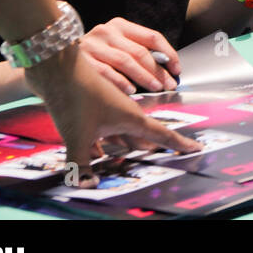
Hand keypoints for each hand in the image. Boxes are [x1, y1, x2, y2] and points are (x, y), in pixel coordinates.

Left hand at [24, 47, 200, 186]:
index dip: (179, 144)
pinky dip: (105, 142)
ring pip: (123, 132)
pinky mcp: (94, 106)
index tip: (196, 147)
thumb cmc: (75, 97)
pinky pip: (106, 129)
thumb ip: (81, 165)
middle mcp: (124, 112)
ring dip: (127, 144)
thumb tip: (87, 184)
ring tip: (131, 157)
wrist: (56, 68)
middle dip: (153, 146)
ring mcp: (109, 108)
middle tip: (166, 154)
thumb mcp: (78, 136)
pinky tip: (97, 153)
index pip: (162, 135)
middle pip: (143, 135)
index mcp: (130, 118)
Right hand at [80, 17, 179, 93]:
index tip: (177, 69)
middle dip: (158, 70)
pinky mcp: (81, 61)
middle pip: (140, 51)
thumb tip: (168, 70)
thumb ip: (138, 52)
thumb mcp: (116, 46)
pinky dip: (120, 82)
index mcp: (119, 25)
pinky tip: (131, 91)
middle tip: (169, 85)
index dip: (168, 53)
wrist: (55, 58)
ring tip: (156, 88)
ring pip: (125, 61)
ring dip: (144, 77)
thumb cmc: (95, 55)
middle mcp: (105, 32)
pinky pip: (106, 72)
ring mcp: (92, 45)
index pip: (151, 37)